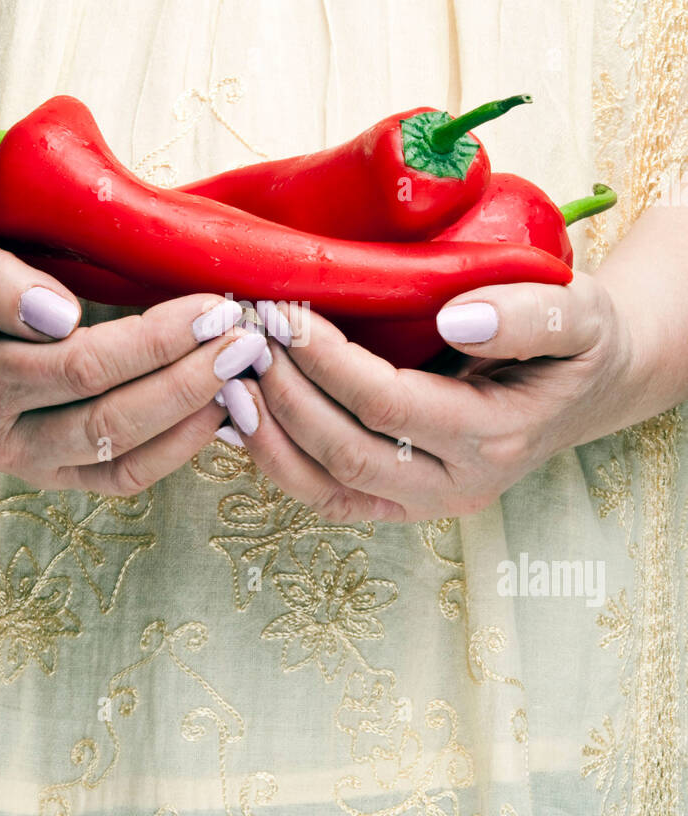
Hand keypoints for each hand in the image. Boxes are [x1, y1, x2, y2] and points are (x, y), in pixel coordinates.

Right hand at [0, 222, 274, 492]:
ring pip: (123, 452)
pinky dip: (178, 448)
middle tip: (246, 335)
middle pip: (110, 415)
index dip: (156, 339)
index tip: (212, 302)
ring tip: (244, 369)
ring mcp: (27, 462)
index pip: (81, 363)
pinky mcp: (53, 475)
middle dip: (190, 376)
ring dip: (193, 413)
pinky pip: (124, 475)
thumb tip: (57, 315)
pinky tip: (219, 409)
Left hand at [219, 276, 637, 523]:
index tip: (283, 313)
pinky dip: (276, 460)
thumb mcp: (577, 312)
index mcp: (497, 435)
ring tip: (230, 374)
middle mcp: (457, 485)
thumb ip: (527, 315)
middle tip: (244, 333)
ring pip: (324, 487)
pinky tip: (243, 416)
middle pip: (345, 452)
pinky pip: (324, 496)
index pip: (389, 404)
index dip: (328, 363)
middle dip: (285, 392)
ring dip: (268, 433)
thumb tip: (457, 319)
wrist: (585, 386)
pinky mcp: (398, 502)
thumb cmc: (576, 342)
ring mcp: (424, 502)